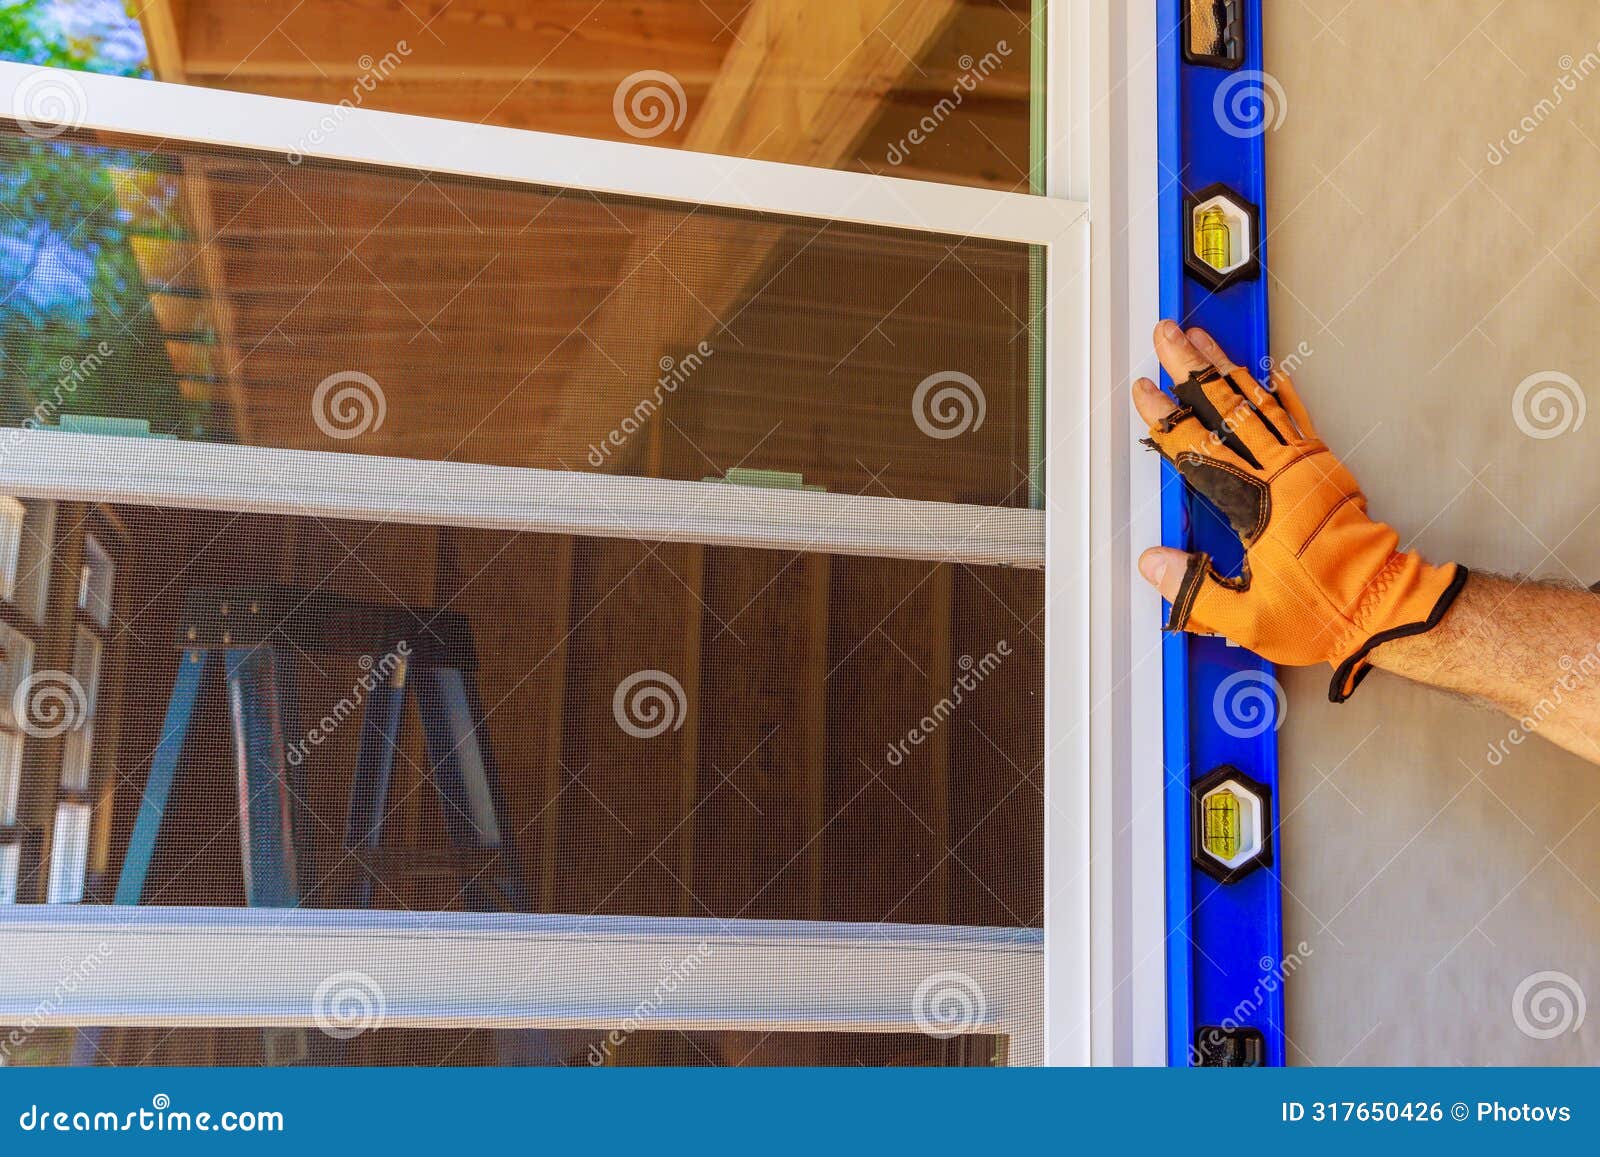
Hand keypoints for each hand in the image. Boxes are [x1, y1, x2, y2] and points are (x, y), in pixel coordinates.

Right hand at [1132, 321, 1466, 701]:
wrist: (1383, 608)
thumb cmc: (1319, 613)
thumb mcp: (1246, 620)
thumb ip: (1195, 590)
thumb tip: (1153, 562)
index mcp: (1257, 506)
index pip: (1199, 450)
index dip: (1167, 420)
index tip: (1146, 393)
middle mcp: (1281, 475)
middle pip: (1227, 410)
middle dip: (1192, 369)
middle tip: (1168, 336)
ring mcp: (1305, 467)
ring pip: (1259, 405)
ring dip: (1227, 370)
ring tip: (1204, 340)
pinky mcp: (1324, 470)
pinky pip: (1298, 419)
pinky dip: (1280, 393)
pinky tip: (1266, 372)